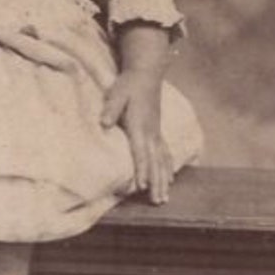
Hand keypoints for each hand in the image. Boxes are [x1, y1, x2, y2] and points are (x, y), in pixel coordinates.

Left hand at [101, 71, 172, 203]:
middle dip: (156, 183)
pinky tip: (170, 179)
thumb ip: (111, 109)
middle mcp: (151, 133)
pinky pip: (165, 154)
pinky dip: (168, 168)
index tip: (141, 186)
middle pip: (155, 163)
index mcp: (140, 126)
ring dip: (163, 180)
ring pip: (162, 161)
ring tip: (164, 198)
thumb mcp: (117, 93)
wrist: (147, 74)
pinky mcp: (158, 131)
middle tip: (157, 201)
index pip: (140, 152)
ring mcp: (157, 133)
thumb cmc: (129, 85)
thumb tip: (103, 123)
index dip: (141, 170)